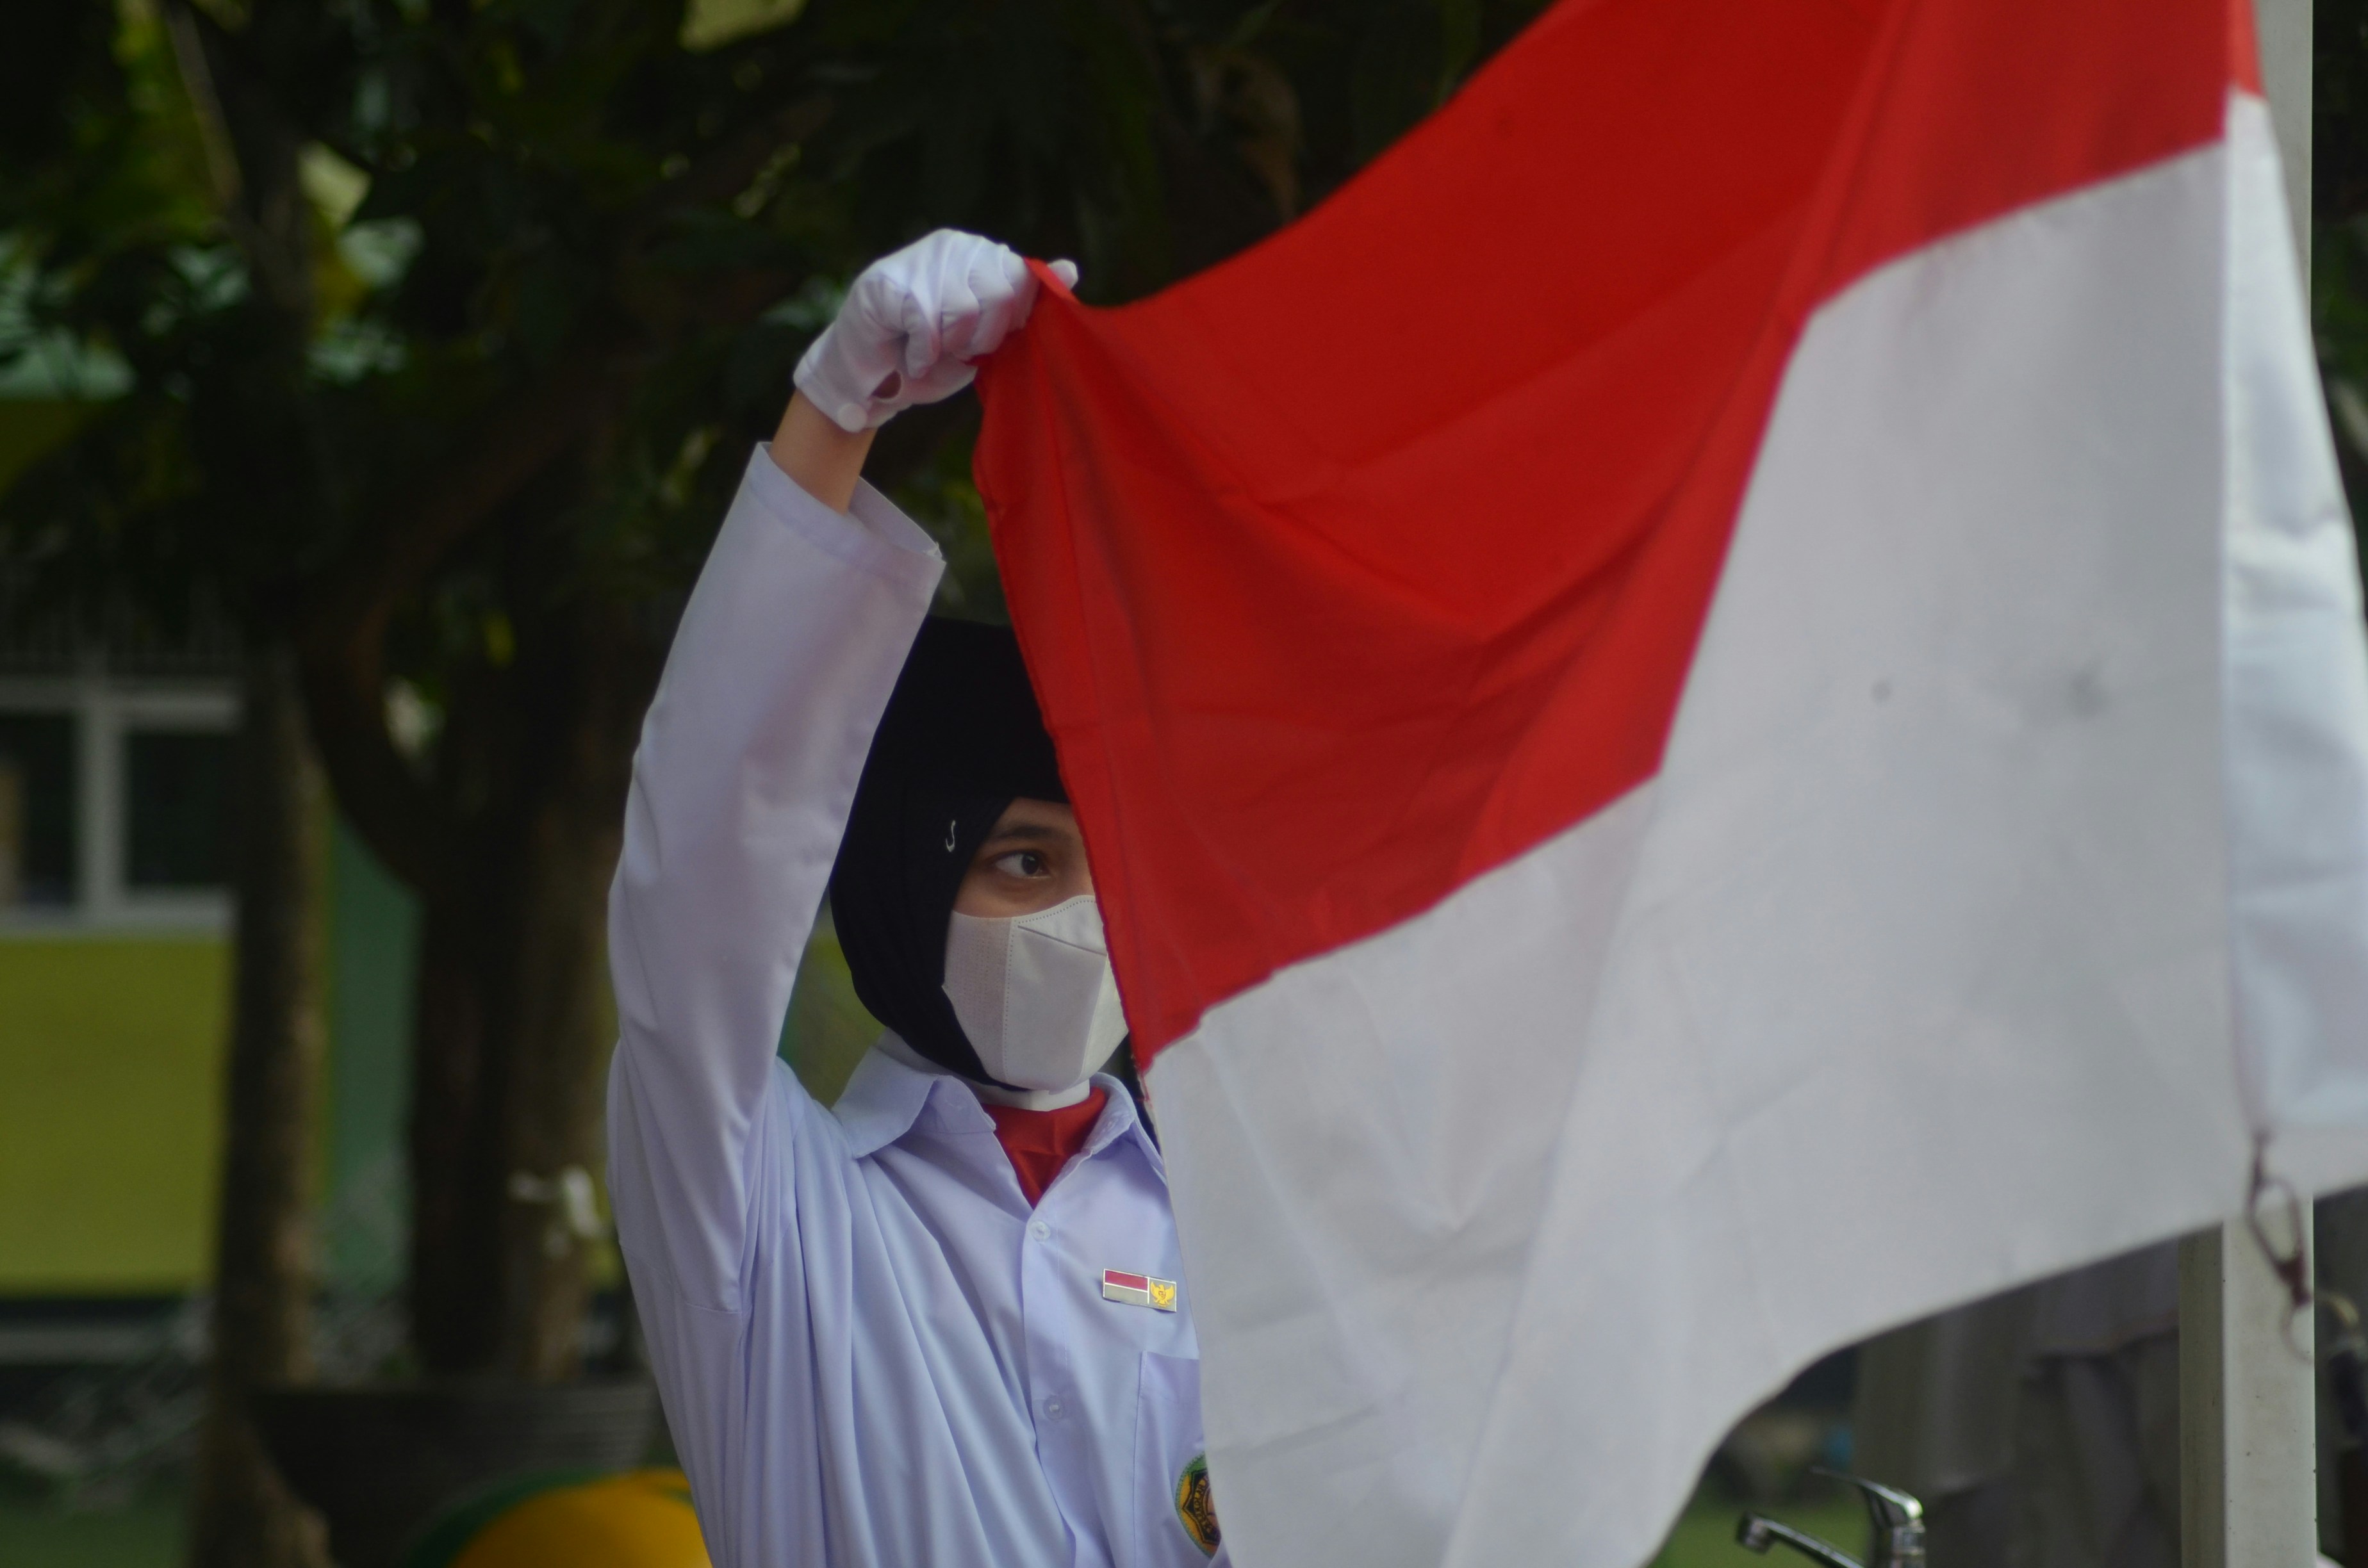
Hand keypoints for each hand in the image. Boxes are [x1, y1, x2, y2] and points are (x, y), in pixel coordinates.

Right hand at [794, 230, 1079, 433]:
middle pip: (999, 294)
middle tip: (955, 348)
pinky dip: (921, 352)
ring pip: (963, 308)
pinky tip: (911, 355)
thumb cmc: (935, 357)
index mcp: (985, 256)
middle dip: (981, 338)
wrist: (876, 381)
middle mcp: (956, 246)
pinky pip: (927, 322)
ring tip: (931, 349)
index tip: (987, 341)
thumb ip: (1027, 304)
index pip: (1023, 280)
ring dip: (948, 346)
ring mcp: (919, 258)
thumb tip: (1072, 269)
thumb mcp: (993, 335)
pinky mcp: (887, 281)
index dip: (1010, 323)